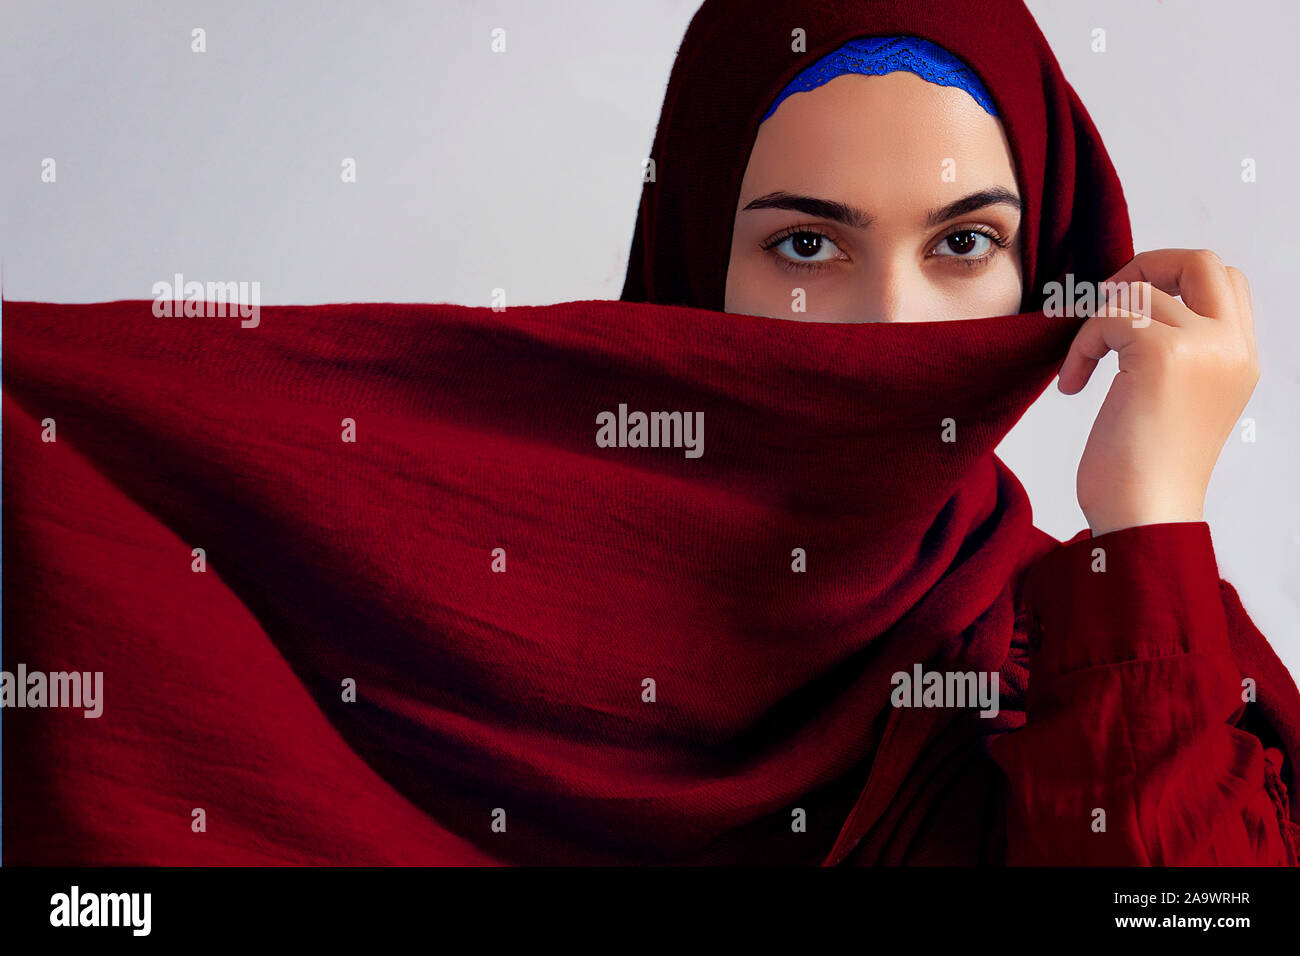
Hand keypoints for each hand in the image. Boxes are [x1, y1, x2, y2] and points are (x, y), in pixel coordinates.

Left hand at [1056, 249, 1258, 536]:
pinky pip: (1109, 317)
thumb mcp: (1174, 400)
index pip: (1225, 281)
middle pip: (1202, 260)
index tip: (1128, 310)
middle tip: (1104, 306)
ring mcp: (1204, 349)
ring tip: (1081, 369)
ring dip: (1095, 323)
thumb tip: (1134, 305)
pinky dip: (1081, 346)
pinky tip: (1073, 385)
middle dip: (1144, 267)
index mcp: (1240, 359)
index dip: (1172, 277)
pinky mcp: (1163, 355)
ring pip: (1141, 290)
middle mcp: (1232, 349)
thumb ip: (1178, 352)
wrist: (1143, 519)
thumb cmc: (1144, 472)